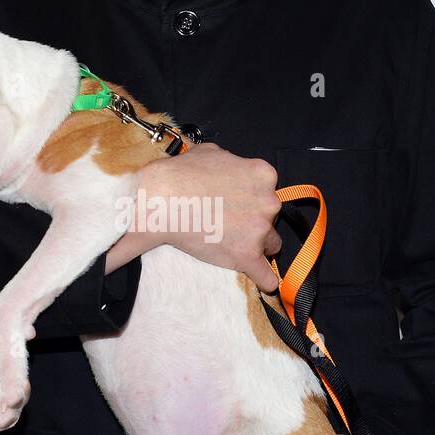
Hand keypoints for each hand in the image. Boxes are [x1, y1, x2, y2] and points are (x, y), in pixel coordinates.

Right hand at [133, 143, 283, 292]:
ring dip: (256, 247)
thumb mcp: (210, 152)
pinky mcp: (247, 256)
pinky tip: (261, 282)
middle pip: (272, 219)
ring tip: (231, 246)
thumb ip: (230, 161)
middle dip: (255, 223)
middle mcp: (268, 202)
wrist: (162, 200)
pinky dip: (264, 279)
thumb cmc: (180, 174)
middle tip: (230, 225)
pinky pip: (267, 277)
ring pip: (271, 245)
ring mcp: (259, 231)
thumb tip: (228, 166)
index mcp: (262, 175)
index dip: (253, 202)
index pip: (269, 192)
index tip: (238, 207)